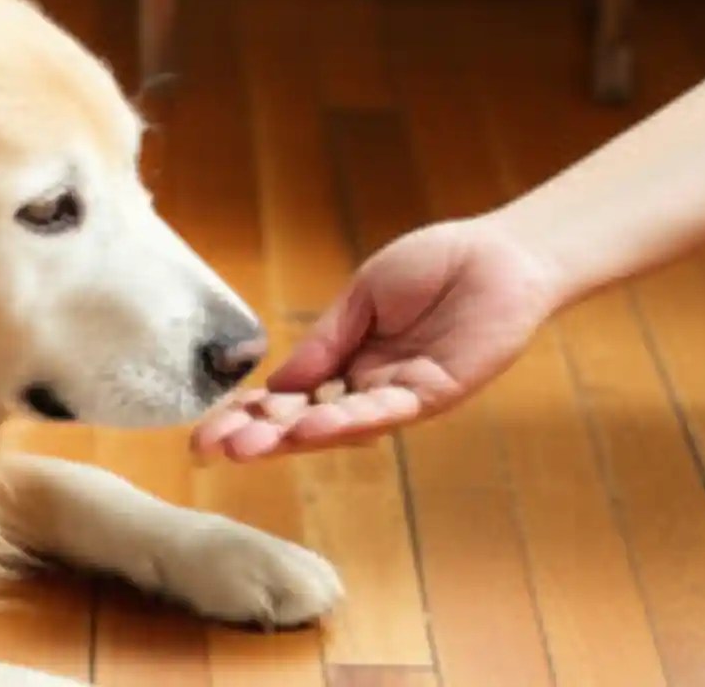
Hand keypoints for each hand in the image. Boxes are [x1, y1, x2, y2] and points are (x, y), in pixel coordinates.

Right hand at [193, 217, 560, 459]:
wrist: (500, 253)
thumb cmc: (435, 266)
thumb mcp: (360, 298)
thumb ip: (324, 343)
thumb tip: (276, 384)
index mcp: (344, 366)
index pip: (286, 399)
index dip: (246, 414)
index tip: (203, 432)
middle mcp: (367, 390)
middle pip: (302, 424)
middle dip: (257, 437)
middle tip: (212, 450)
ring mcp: (399, 398)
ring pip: (337, 428)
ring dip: (292, 438)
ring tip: (249, 446)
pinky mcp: (435, 396)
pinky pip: (384, 412)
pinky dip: (347, 420)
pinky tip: (311, 425)